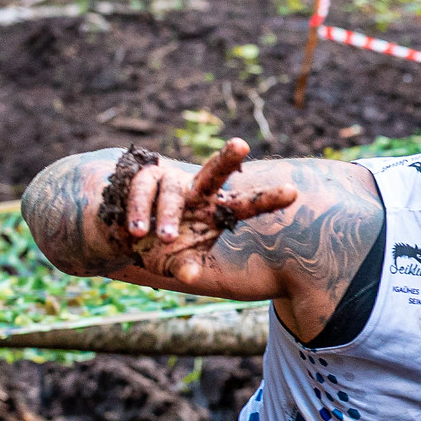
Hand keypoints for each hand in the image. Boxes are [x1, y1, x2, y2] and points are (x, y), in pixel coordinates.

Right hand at [119, 139, 297, 284]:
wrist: (126, 235)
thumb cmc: (164, 250)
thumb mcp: (177, 262)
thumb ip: (186, 267)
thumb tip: (190, 275)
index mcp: (216, 211)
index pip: (245, 205)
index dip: (267, 199)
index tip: (294, 192)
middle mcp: (199, 192)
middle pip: (214, 171)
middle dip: (227, 158)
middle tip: (241, 145)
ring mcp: (172, 182)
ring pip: (173, 190)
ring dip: (166, 215)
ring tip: (162, 238)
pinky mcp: (145, 178)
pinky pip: (143, 190)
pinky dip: (138, 211)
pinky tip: (135, 231)